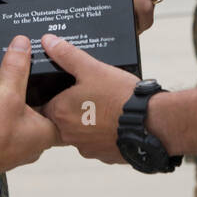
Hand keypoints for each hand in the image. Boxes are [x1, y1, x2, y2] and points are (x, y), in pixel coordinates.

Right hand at [0, 36, 58, 175]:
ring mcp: (19, 150)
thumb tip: (23, 42)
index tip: (66, 80)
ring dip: (27, 110)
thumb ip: (16, 68)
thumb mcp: (7, 94)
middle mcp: (37, 145)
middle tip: (44, 80)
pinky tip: (3, 108)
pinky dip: (12, 119)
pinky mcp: (2, 151)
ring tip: (23, 90)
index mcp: (48, 133)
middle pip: (48, 117)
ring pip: (30, 125)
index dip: (67, 97)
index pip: (67, 113)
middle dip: (45, 100)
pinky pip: (13, 130)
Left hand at [38, 34, 137, 163]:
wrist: (150, 123)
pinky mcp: (103, 155)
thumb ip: (66, 55)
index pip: (45, 104)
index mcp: (60, 112)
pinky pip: (97, 142)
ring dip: (88, 122)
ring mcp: (86, 147)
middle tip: (89, 95)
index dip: (55, 95)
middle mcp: (68, 134)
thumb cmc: (120, 96)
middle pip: (62, 119)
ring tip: (105, 106)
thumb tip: (48, 41)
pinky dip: (103, 133)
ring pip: (80, 132)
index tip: (67, 89)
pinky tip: (115, 121)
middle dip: (73, 108)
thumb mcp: (92, 68)